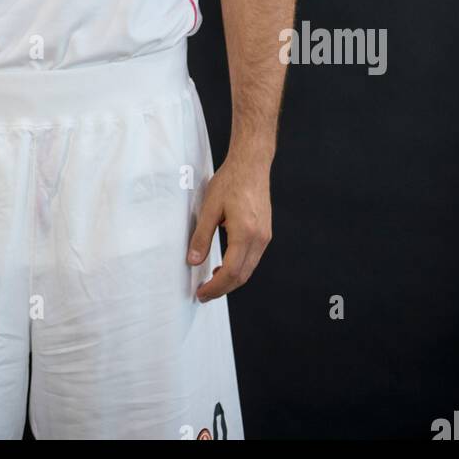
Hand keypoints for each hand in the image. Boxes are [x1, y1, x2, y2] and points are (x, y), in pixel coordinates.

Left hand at [186, 154, 270, 300]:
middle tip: (204, 293)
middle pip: (242, 276)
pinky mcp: (265, 233)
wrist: (251, 164)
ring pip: (249, 269)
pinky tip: (226, 265)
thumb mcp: (209, 207)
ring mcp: (265, 237)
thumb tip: (193, 260)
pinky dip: (239, 268)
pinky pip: (253, 258)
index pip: (231, 272)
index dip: (216, 287)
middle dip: (223, 288)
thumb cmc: (231, 181)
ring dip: (231, 280)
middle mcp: (259, 239)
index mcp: (245, 233)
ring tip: (213, 281)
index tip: (201, 293)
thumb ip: (201, 236)